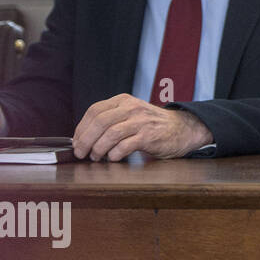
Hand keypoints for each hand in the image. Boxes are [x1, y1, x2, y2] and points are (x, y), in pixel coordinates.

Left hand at [72, 94, 212, 160]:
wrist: (183, 128)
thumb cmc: (153, 125)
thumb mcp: (131, 114)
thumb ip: (111, 120)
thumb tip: (84, 137)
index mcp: (124, 101)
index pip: (94, 111)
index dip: (81, 128)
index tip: (76, 141)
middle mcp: (132, 108)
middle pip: (100, 122)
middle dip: (85, 140)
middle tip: (81, 153)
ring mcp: (141, 121)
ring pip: (110, 134)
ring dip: (98, 149)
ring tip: (96, 157)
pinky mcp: (149, 136)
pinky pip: (125, 146)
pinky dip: (114, 154)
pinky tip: (113, 158)